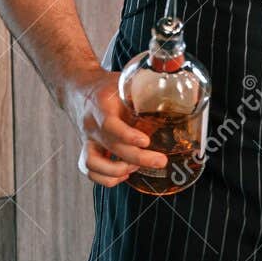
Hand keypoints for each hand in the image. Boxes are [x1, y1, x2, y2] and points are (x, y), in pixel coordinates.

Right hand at [65, 71, 167, 187]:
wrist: (78, 88)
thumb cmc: (108, 87)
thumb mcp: (126, 82)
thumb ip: (147, 91)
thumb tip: (183, 97)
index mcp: (102, 106)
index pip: (110, 125)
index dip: (127, 136)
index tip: (146, 141)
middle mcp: (92, 125)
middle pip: (110, 146)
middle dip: (137, 158)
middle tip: (160, 160)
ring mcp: (87, 139)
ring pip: (92, 164)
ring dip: (117, 171)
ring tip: (136, 167)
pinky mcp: (87, 149)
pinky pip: (89, 170)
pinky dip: (106, 178)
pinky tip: (125, 174)